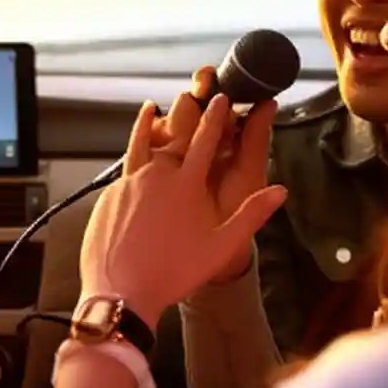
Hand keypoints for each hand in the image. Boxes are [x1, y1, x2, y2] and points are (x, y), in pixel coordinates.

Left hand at [79, 94, 286, 329]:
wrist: (121, 292)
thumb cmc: (175, 272)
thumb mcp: (221, 245)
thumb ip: (251, 214)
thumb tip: (281, 190)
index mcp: (186, 183)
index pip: (205, 139)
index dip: (216, 117)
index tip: (222, 98)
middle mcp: (154, 175)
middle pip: (172, 137)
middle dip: (185, 116)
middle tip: (192, 95)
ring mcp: (126, 184)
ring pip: (139, 147)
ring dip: (147, 126)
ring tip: (150, 109)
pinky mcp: (107, 197)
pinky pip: (122, 173)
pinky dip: (131, 163)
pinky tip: (132, 165)